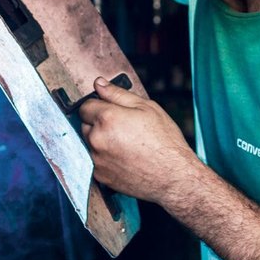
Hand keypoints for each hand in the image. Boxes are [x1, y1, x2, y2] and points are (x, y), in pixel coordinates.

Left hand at [78, 77, 199, 205]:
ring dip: (101, 141)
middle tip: (123, 128)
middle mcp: (97, 139)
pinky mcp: (100, 176)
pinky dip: (105, 158)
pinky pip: (95, 161)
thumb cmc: (165, 141)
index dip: (99, 105)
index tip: (110, 110)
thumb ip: (118, 94)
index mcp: (107, 118)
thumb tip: (99, 84)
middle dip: (99, 123)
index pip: (86, 106)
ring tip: (125, 144)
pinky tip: (124, 157)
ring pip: (89, 143)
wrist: (174, 176)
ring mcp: (97, 160)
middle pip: (85, 124)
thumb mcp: (146, 108)